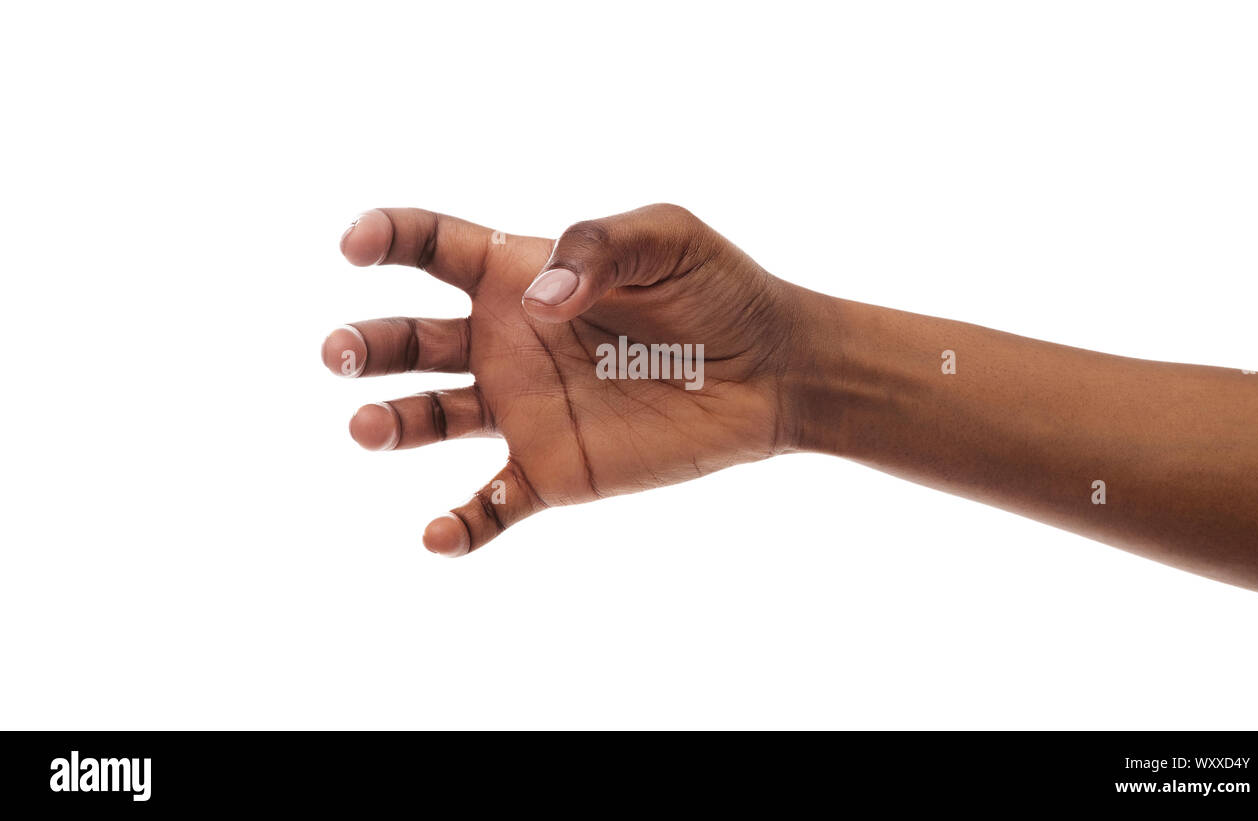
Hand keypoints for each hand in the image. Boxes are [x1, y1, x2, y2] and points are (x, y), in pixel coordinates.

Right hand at [323, 204, 802, 555]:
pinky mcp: (553, 471)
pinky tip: (437, 536)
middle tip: (341, 353)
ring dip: (391, 422)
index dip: (384, 237)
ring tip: (369, 427)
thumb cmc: (718, 290)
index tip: (355, 247)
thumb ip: (595, 248)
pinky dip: (460, 524)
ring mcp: (524, 409)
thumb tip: (536, 301)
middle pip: (410, 339)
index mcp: (519, 273)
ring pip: (431, 419)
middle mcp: (505, 341)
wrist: (771, 370)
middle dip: (367, 344)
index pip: (429, 246)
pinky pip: (490, 505)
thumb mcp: (665, 237)